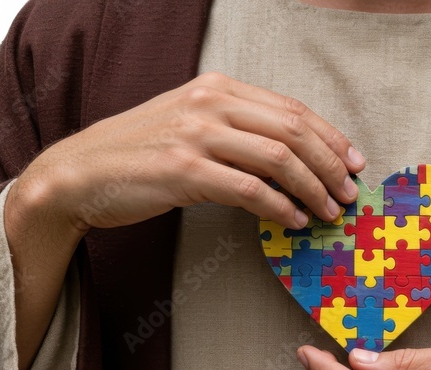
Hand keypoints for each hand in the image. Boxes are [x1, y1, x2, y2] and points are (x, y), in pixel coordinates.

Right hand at [11, 71, 364, 234]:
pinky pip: (250, 189)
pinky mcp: (183, 169)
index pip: (291, 108)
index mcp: (217, 86)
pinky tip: (294, 221)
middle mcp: (209, 101)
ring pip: (279, 158)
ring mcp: (196, 133)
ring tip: (329, 213)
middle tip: (349, 194)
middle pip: (293, 130)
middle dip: (330, 165)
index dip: (331, 138)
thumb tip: (292, 161)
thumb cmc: (139, 155)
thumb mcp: (190, 125)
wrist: (77, 175)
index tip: (353, 164)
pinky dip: (280, 207)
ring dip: (313, 189)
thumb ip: (237, 132)